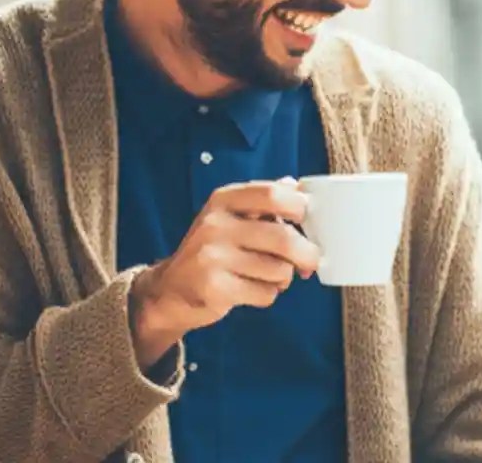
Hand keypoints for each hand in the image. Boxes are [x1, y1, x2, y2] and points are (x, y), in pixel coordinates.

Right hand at [130, 177, 321, 368]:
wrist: (170, 289)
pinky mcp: (214, 288)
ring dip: (283, 278)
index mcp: (223, 200)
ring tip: (269, 276)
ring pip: (278, 269)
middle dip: (306, 253)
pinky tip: (252, 290)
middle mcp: (215, 225)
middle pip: (283, 237)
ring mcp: (212, 257)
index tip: (306, 219)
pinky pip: (265, 293)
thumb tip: (295, 185)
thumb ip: (263, 202)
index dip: (299, 207)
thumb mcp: (230, 217)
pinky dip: (268, 295)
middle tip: (310, 261)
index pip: (273, 194)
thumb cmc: (211, 251)